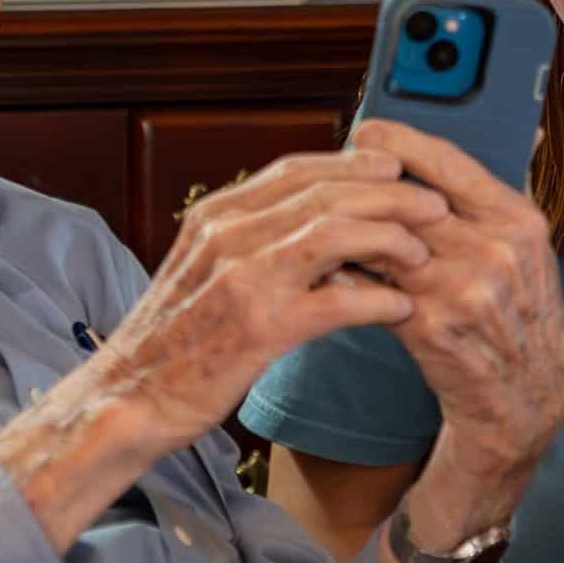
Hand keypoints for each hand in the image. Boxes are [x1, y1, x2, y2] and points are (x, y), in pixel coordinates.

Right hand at [90, 146, 446, 449]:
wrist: (131, 397)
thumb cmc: (174, 341)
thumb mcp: (201, 268)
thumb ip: (248, 238)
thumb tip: (310, 222)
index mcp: (214, 216)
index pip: (296, 170)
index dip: (353, 165)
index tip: (395, 169)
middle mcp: (227, 235)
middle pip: (325, 193)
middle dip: (389, 195)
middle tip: (432, 205)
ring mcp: (242, 279)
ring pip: (335, 234)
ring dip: (390, 239)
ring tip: (423, 253)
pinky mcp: (259, 328)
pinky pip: (336, 301)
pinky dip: (378, 300)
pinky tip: (402, 308)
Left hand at [353, 119, 563, 485]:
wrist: (524, 398)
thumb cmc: (519, 312)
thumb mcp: (527, 249)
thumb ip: (498, 197)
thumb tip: (507, 133)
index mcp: (519, 222)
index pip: (451, 164)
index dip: (402, 142)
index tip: (367, 130)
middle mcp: (494, 253)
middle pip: (407, 200)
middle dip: (361, 185)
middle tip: (327, 172)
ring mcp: (461, 292)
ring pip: (381, 242)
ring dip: (345, 229)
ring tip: (316, 214)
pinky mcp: (428, 329)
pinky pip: (369, 287)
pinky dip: (344, 273)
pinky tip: (325, 264)